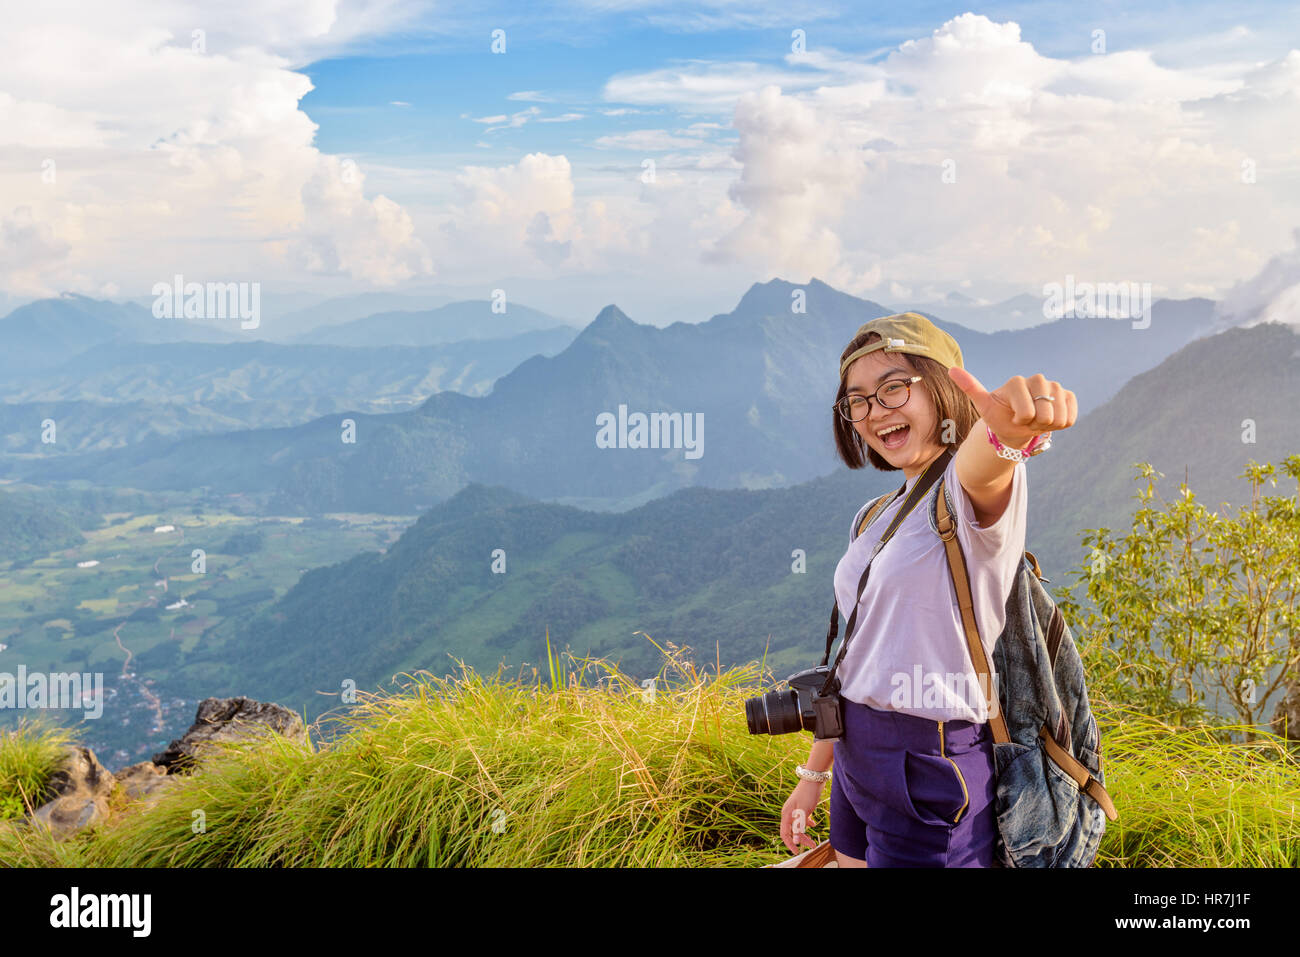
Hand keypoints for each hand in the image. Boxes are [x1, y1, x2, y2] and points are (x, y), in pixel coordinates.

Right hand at [780, 779, 824, 853]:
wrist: (813, 778)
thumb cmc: (807, 794)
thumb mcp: (803, 812)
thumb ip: (798, 826)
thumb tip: (795, 841)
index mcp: (786, 814)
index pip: (784, 834)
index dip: (790, 844)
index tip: (797, 852)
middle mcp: (789, 813)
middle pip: (792, 831)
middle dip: (801, 840)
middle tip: (812, 845)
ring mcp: (795, 810)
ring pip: (798, 826)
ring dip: (804, 834)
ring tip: (813, 841)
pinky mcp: (802, 807)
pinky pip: (802, 820)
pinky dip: (807, 824)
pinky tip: (813, 825)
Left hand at [947, 368, 1076, 447]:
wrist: (1016, 424)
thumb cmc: (999, 415)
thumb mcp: (983, 405)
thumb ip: (970, 387)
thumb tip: (951, 369)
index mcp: (1017, 381)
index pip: (1027, 413)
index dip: (1020, 422)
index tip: (1013, 417)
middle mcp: (1038, 379)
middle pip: (1045, 415)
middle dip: (1034, 424)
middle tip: (1024, 419)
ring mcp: (1055, 387)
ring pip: (1059, 418)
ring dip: (1047, 426)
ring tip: (1035, 419)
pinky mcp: (1069, 396)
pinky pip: (1071, 417)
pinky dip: (1061, 424)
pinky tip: (1051, 418)